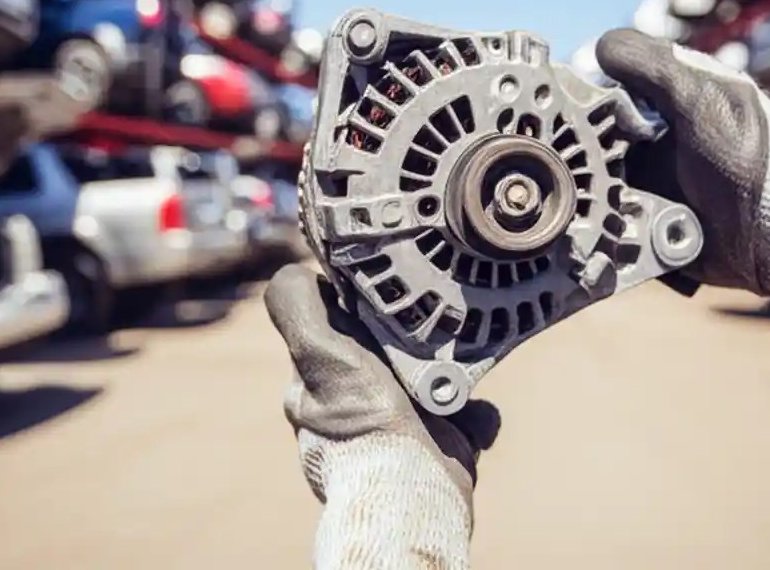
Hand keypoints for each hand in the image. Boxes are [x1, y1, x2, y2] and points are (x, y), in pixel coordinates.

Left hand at [265, 264, 498, 568]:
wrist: (410, 496)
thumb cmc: (361, 424)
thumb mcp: (317, 351)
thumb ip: (297, 309)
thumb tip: (294, 274)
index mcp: (321, 381)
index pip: (338, 327)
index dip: (360, 306)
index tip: (388, 292)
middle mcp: (354, 406)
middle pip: (389, 352)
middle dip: (414, 342)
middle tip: (432, 332)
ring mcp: (397, 431)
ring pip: (432, 384)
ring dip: (450, 377)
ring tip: (456, 377)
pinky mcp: (439, 452)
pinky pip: (467, 418)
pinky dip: (475, 415)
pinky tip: (472, 414)